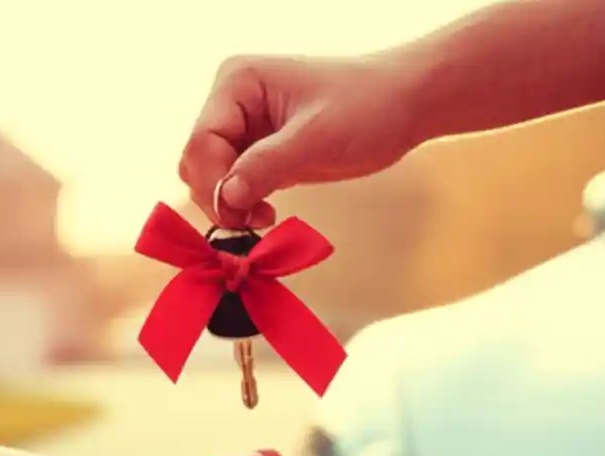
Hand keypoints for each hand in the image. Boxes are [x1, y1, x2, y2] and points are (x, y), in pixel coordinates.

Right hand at [179, 53, 422, 228]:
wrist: (406, 105)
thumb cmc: (368, 106)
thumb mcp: (316, 136)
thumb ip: (266, 165)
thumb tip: (226, 198)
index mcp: (237, 83)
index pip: (201, 141)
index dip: (212, 183)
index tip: (237, 215)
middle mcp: (233, 103)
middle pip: (199, 161)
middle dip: (218, 196)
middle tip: (252, 222)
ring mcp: (246, 129)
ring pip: (213, 178)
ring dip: (230, 205)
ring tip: (264, 218)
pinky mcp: (262, 153)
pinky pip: (235, 186)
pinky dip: (243, 206)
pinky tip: (266, 215)